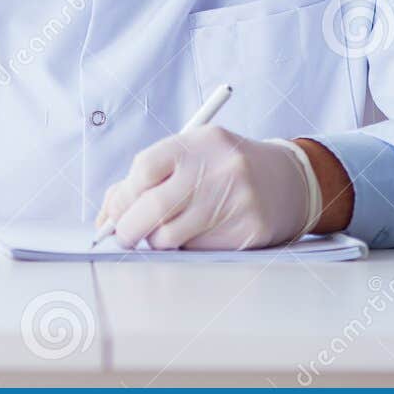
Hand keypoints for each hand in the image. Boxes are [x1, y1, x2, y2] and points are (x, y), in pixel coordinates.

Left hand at [95, 125, 319, 249]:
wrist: (288, 181)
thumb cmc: (223, 168)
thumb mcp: (190, 156)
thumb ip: (145, 179)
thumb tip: (105, 218)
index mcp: (200, 142)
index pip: (144, 169)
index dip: (122, 197)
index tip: (114, 213)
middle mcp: (219, 169)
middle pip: (152, 208)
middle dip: (128, 229)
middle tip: (125, 236)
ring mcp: (236, 201)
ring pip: (170, 237)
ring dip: (158, 241)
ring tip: (168, 231)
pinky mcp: (248, 232)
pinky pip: (196, 251)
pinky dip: (187, 248)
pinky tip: (201, 233)